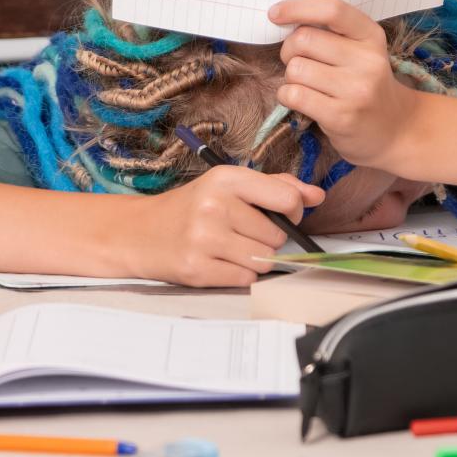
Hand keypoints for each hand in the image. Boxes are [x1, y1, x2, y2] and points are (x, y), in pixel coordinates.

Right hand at [132, 165, 323, 286]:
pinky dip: (238, 274)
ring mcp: (204, 239)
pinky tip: (219, 262)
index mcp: (225, 179)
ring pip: (264, 259)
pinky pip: (245, 278)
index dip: (293, 212)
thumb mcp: (227, 186)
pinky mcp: (197, 269)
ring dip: (254, 259)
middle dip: (266, 239)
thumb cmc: (189, 208)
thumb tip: (317, 195)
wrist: (139, 233)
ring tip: (229, 248)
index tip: (282, 215)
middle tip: (240, 233)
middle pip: (277, 236)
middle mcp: (214, 206)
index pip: (286, 198)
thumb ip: (276, 187)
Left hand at [269, 0, 420, 169]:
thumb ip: (332, 33)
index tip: (275, 13)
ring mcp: (355, 90)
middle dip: (289, 50)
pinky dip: (287, 95)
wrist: (394, 129)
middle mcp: (367, 61)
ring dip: (290, 77)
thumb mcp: (362, 51)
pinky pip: (294, 95)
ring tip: (306, 85)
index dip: (298, 8)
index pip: (332, 10)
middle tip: (297, 61)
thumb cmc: (367, 84)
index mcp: (371, 36)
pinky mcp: (340, 116)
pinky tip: (300, 99)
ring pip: (295, 68)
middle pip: (304, 39)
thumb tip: (283, 18)